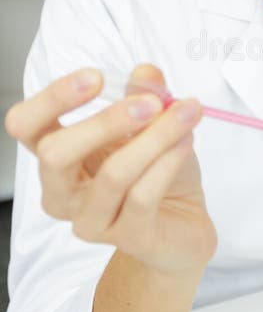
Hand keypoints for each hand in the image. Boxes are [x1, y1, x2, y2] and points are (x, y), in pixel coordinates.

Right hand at [4, 63, 217, 277]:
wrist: (184, 223)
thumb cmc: (156, 171)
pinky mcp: (128, 238)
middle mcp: (63, 192)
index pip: (26, 125)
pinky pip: (143, 197)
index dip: (53, 98)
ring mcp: (91, 220)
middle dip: (105, 121)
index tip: (96, 77)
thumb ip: (145, 95)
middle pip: (56, 154)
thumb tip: (146, 73)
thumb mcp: (152, 123)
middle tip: (151, 102)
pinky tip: (186, 141)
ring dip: (155, 137)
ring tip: (186, 113)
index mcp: (58, 156)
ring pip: (112, 175)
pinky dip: (168, 161)